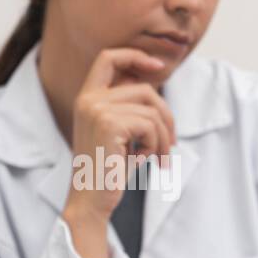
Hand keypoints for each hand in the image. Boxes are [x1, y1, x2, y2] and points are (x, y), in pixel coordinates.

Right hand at [63, 47, 176, 228]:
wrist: (90, 201)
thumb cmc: (108, 171)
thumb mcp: (118, 134)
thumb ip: (129, 109)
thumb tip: (156, 90)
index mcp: (86, 98)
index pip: (108, 57)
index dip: (136, 56)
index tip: (159, 66)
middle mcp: (88, 99)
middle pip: (145, 89)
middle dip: (165, 116)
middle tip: (171, 143)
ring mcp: (97, 109)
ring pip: (151, 110)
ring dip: (163, 137)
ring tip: (158, 158)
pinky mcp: (109, 124)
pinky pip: (150, 125)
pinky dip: (156, 145)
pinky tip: (145, 161)